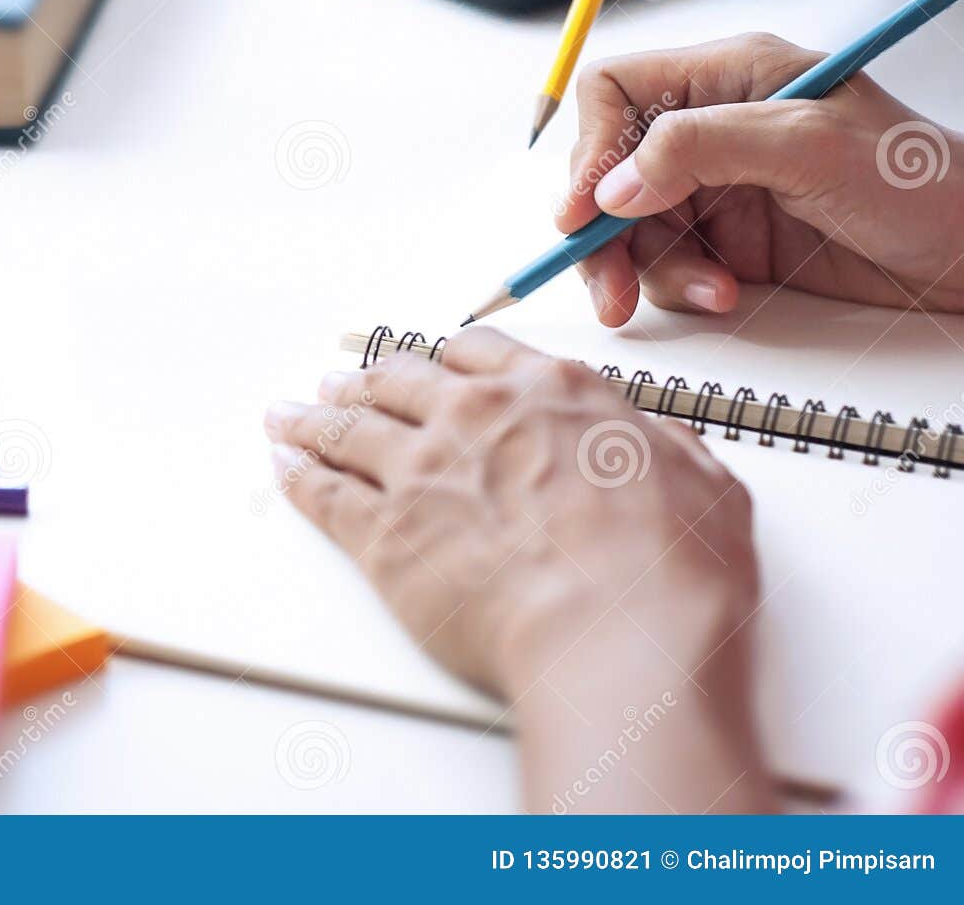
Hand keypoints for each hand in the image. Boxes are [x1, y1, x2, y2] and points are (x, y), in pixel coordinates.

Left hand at [265, 330, 771, 810]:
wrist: (614, 633)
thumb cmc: (668, 570)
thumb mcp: (701, 484)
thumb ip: (666, 451)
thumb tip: (662, 445)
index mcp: (550, 393)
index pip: (479, 353)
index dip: (447, 359)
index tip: (432, 363)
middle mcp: (476, 415)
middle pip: (401, 381)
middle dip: (369, 380)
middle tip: (343, 382)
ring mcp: (421, 468)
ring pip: (349, 427)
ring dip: (314, 419)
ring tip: (290, 415)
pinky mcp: (382, 531)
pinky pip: (323, 491)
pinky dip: (298, 475)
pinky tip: (285, 467)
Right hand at [558, 32, 963, 326]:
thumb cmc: (920, 182)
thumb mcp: (811, 146)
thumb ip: (703, 148)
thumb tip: (613, 186)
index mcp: (728, 75)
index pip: (614, 93)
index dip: (588, 150)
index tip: (583, 213)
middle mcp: (711, 127)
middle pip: (607, 172)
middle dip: (603, 233)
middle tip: (610, 286)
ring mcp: (716, 187)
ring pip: (629, 228)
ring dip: (651, 270)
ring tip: (709, 293)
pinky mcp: (728, 241)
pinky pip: (667, 265)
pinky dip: (682, 289)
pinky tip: (726, 295)